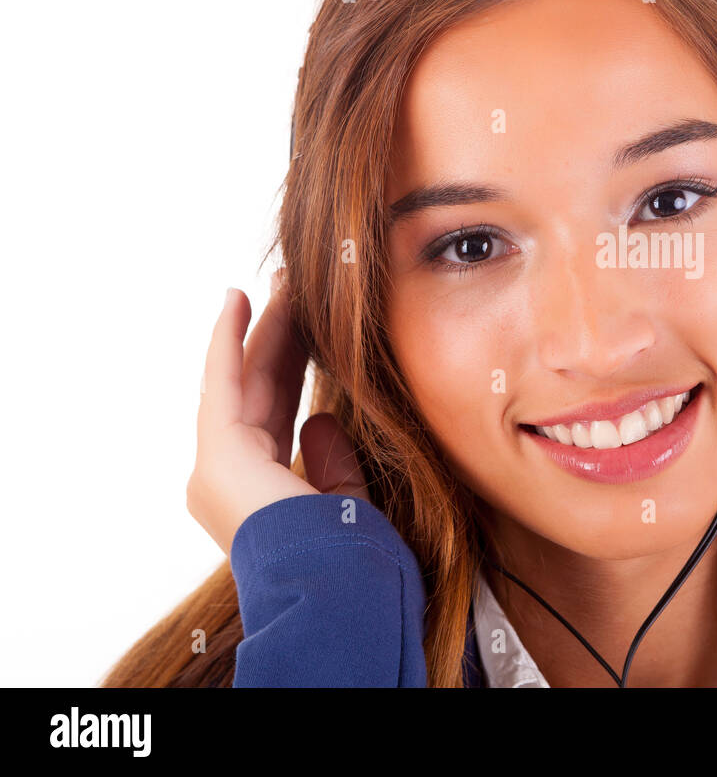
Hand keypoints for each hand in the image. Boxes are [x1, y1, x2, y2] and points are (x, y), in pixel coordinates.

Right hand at [189, 269, 370, 556]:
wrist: (335, 583)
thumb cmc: (349, 557)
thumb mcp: (344, 501)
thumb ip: (330, 463)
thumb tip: (319, 420)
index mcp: (261, 492)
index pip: (277, 411)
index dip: (291, 364)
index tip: (305, 325)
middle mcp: (230, 479)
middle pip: (260, 388)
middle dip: (279, 335)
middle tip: (294, 287)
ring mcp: (219, 466)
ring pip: (244, 378)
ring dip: (263, 327)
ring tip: (281, 282)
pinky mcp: (219, 452)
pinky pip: (223, 382)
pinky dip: (227, 339)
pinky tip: (236, 300)